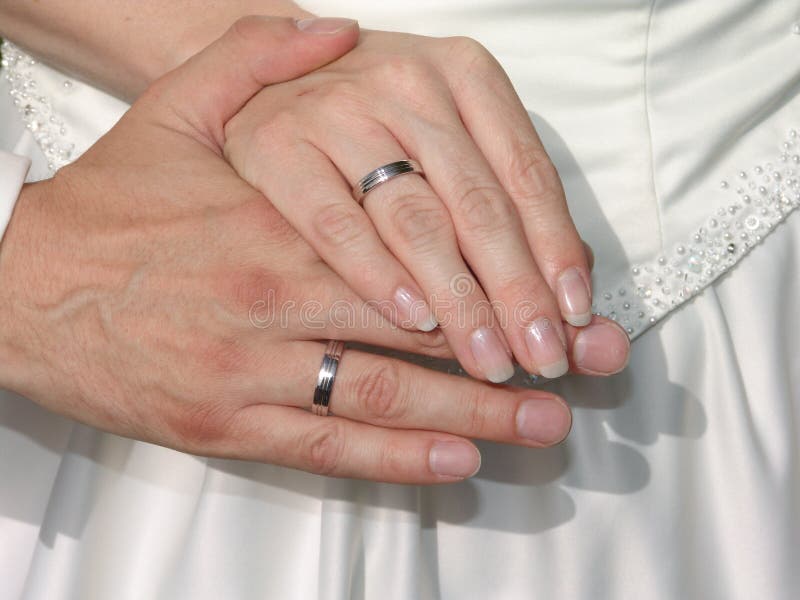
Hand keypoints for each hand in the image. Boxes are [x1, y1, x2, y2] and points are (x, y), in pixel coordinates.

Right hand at [0, 17, 579, 483]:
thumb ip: (255, 60)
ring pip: (386, 396)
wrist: (22, 286)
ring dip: (474, 414)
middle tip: (574, 371)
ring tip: (541, 426)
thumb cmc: (109, 206)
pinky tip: (458, 462)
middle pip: (417, 330)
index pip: (413, 250)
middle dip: (503, 350)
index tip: (548, 295)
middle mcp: (276, 301)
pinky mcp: (227, 425)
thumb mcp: (175, 111)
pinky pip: (328, 445)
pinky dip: (398, 458)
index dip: (490, 275)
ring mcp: (253, 372)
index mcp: (279, 224)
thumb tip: (333, 28)